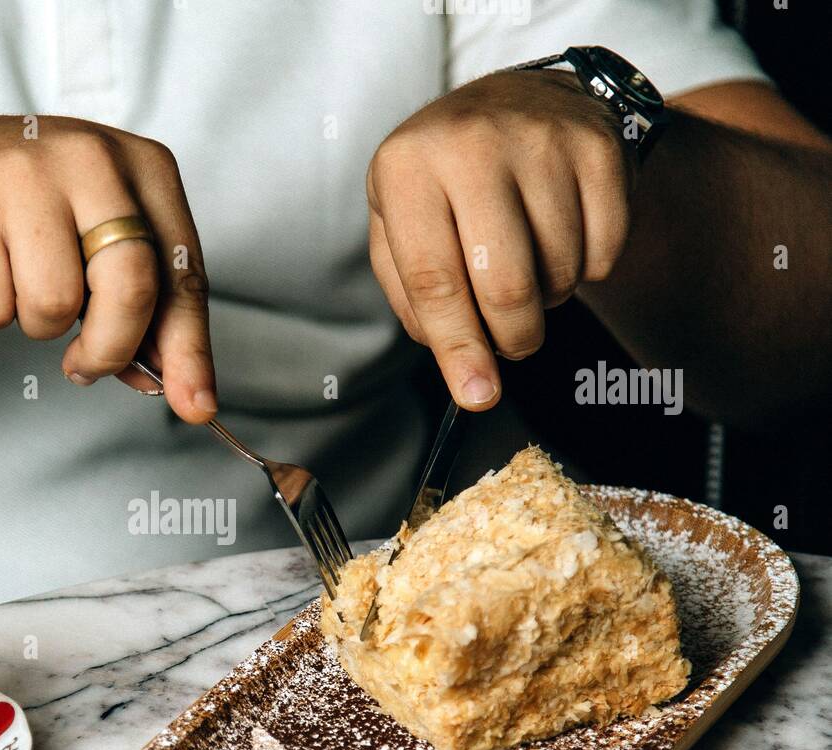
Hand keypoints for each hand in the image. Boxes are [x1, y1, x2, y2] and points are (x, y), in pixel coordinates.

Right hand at [0, 110, 215, 421]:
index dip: (189, 350)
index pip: (182, 275)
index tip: (196, 405)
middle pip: (129, 288)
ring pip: (55, 305)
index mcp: (143, 167)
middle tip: (85, 365)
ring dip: (37, 323)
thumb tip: (184, 390)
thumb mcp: (98, 242)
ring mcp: (23, 175)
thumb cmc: (26, 214)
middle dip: (111, 349)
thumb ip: (145, 311)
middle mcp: (91, 158)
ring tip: (19, 282)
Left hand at [366, 70, 634, 409]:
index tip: (477, 395)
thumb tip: (464, 370)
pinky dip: (587, 269)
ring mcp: (543, 139)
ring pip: (560, 272)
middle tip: (511, 343)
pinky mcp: (600, 146)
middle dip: (512, 337)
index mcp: (407, 167)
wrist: (518, 99)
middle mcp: (473, 143)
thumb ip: (413, 300)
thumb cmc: (443, 183)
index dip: (458, 347)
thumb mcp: (398, 225)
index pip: (433, 279)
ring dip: (548, 298)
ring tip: (527, 266)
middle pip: (506, 286)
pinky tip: (562, 237)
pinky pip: (604, 251)